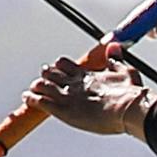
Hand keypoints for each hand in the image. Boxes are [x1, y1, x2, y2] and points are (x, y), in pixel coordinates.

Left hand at [30, 53, 156, 137]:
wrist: (128, 109)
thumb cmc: (130, 94)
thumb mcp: (126, 71)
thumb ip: (116, 60)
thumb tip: (114, 46)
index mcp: (86, 75)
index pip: (64, 64)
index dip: (59, 66)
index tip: (57, 68)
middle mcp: (74, 83)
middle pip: (51, 74)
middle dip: (46, 76)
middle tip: (43, 79)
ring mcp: (67, 96)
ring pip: (42, 86)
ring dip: (37, 87)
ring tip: (32, 89)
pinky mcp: (62, 110)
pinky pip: (40, 102)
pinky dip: (31, 99)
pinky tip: (26, 98)